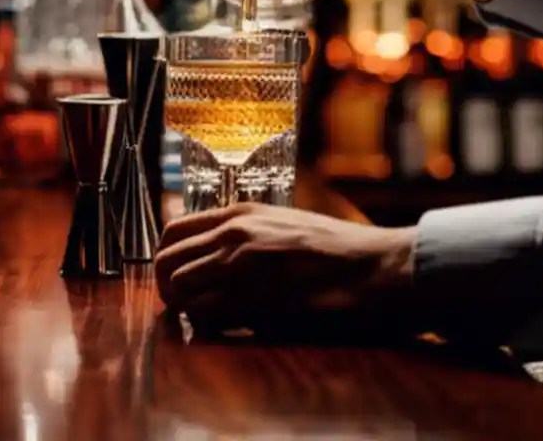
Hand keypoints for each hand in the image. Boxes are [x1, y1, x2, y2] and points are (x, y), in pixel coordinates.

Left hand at [155, 202, 417, 330]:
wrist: (377, 268)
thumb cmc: (339, 252)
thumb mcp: (284, 225)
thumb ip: (247, 235)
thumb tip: (217, 258)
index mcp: (239, 213)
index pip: (172, 231)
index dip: (170, 260)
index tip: (182, 279)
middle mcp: (232, 233)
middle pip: (165, 262)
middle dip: (169, 288)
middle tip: (189, 306)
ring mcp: (241, 265)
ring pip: (176, 288)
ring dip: (186, 309)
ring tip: (211, 319)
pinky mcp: (253, 299)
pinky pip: (203, 316)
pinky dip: (206, 327)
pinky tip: (230, 328)